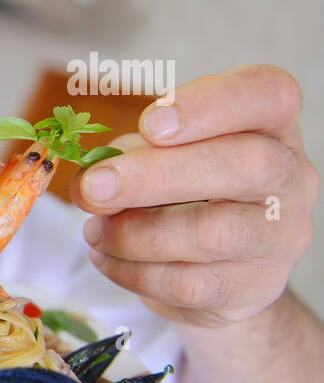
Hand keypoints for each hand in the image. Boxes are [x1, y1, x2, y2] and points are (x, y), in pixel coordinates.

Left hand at [71, 64, 318, 326]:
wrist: (217, 271)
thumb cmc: (185, 192)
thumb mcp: (160, 155)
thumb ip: (130, 155)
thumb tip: (92, 181)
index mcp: (272, 126)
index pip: (269, 94)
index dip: (210, 103)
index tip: (150, 123)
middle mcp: (292, 178)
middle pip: (245, 163)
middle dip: (156, 175)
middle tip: (94, 187)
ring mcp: (279, 238)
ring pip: (210, 233)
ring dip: (134, 233)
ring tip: (94, 230)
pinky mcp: (252, 288)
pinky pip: (187, 283)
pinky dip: (133, 272)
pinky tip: (107, 257)